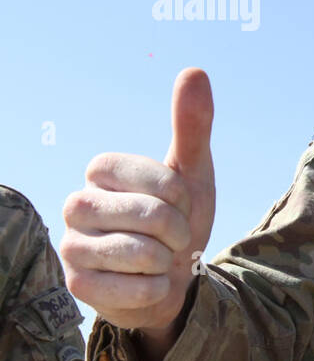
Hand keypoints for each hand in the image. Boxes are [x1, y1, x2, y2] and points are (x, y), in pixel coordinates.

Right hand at [61, 68, 216, 350]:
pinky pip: (136, 290)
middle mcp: (76, 203)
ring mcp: (72, 246)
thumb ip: (192, 126)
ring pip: (142, 254)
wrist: (171, 279)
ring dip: (167, 262)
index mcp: (101, 170)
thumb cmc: (178, 220)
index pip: (159, 181)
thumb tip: (194, 71)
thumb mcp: (191, 174)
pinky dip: (156, 290)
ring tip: (158, 260)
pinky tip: (146, 284)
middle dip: (179, 231)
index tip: (179, 205)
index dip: (183, 198)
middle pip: (152, 217)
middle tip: (172, 238)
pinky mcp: (77, 286)